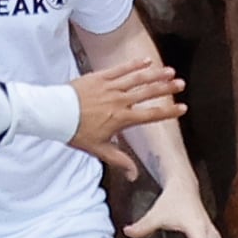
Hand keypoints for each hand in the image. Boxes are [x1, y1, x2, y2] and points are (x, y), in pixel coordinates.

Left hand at [68, 59, 185, 179]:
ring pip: (137, 79)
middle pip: (147, 93)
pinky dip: (134, 65)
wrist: (54, 113)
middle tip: (182, 84)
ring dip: (155, 74)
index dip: (168, 112)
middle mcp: (119, 101)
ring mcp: (110, 87)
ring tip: (170, 71)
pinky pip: (120, 69)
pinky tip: (147, 61)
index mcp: (121, 119)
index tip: (183, 108)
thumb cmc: (76, 133)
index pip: (150, 115)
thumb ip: (119, 160)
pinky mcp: (100, 77)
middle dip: (166, 88)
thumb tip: (134, 176)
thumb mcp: (98, 150)